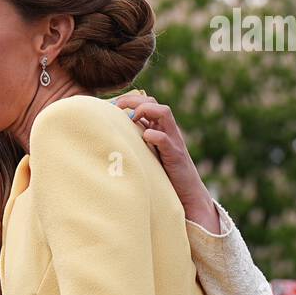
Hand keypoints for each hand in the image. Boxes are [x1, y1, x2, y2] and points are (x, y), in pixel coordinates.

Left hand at [112, 93, 218, 231]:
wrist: (187, 194)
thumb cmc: (162, 174)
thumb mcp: (146, 154)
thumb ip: (135, 142)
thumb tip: (108, 136)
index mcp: (159, 128)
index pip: (147, 102)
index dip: (130, 100)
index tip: (112, 105)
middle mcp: (167, 130)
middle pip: (154, 102)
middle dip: (135, 100)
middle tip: (118, 106)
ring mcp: (173, 141)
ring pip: (164, 113)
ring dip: (146, 110)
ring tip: (131, 118)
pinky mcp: (176, 156)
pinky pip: (166, 139)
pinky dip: (155, 135)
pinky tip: (145, 137)